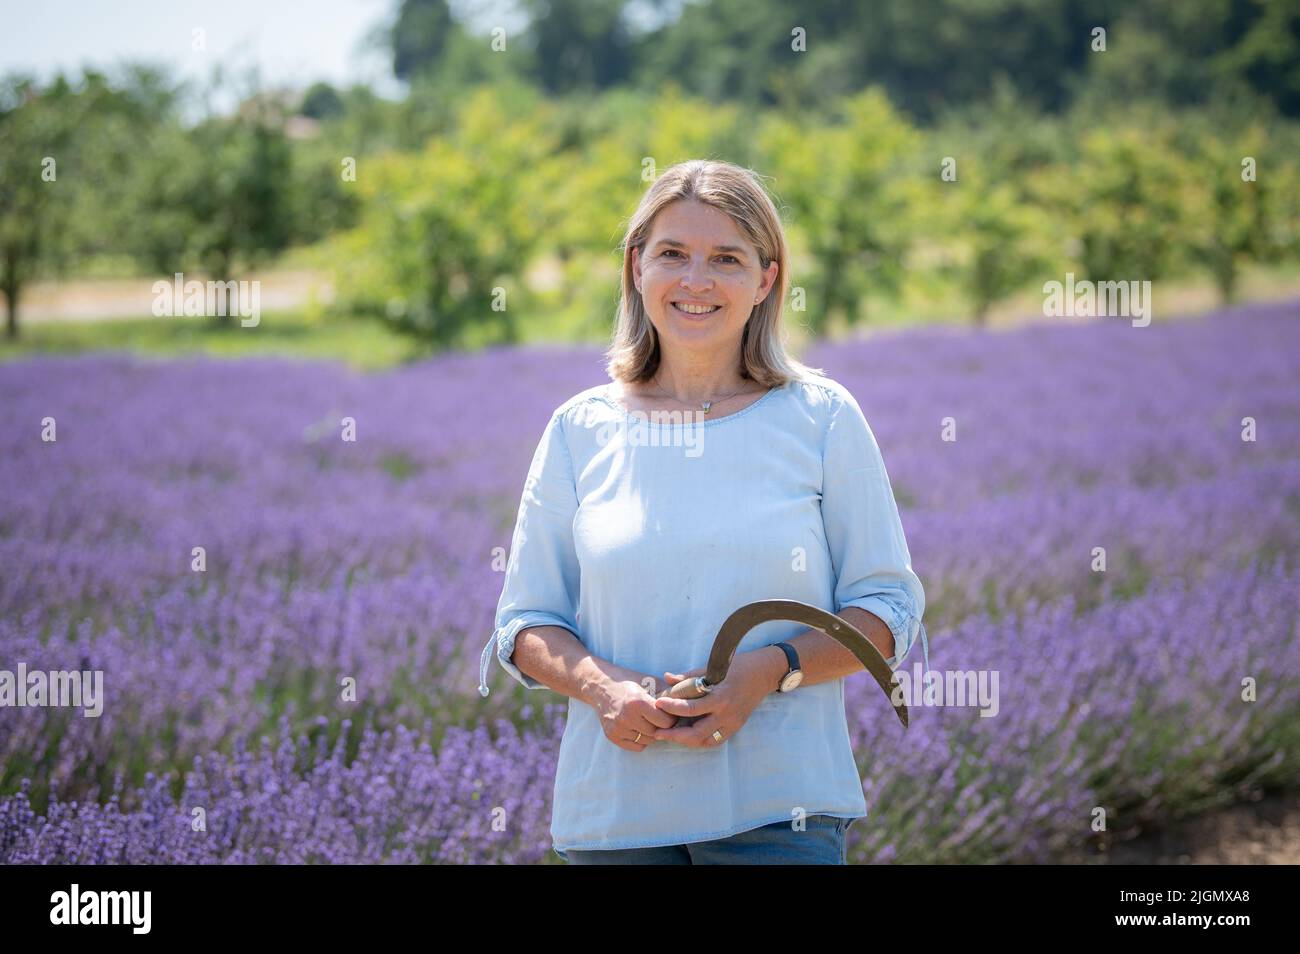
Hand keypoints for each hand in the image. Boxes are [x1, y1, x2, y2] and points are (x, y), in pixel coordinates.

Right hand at [588, 672, 680, 751]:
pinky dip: (641, 740)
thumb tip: (691, 702)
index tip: (670, 712)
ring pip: (648, 740)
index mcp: (638, 702)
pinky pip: (636, 746)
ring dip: (653, 733)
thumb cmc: (628, 681)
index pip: (666, 722)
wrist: (599, 686)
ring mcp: (617, 728)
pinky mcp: (611, 736)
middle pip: (657, 732)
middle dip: (662, 726)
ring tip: (649, 720)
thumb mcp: (649, 681)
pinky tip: (639, 726)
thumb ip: (668, 693)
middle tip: (661, 717)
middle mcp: (626, 717)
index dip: (671, 717)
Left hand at [651, 652, 774, 747]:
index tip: (658, 704)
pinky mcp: (735, 727)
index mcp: (719, 697)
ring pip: (705, 741)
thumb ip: (689, 676)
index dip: (672, 708)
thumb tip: (667, 677)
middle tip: (658, 732)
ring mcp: (732, 723)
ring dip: (686, 741)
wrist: (764, 674)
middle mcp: (726, 714)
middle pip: (696, 733)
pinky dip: (700, 741)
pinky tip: (688, 736)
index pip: (690, 708)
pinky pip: (715, 741)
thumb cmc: (738, 666)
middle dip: (674, 735)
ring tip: (670, 736)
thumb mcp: (713, 667)